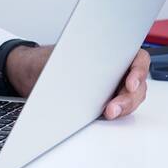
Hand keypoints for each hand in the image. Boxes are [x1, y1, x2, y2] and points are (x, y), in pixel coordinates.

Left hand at [5, 44, 149, 119]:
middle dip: (128, 98)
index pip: (137, 59)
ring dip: (122, 108)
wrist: (28, 73)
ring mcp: (111, 86)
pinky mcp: (102, 102)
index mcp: (110, 50)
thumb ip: (70, 64)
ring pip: (129, 98)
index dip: (138, 71)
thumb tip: (77, 73)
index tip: (130, 83)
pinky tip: (103, 116)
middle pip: (136, 84)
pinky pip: (116, 108)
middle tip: (112, 108)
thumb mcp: (54, 58)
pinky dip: (114, 113)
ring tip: (108, 113)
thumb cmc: (43, 61)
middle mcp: (115, 69)